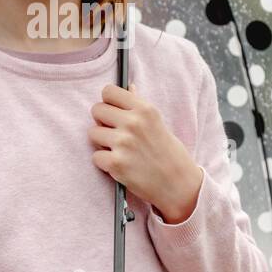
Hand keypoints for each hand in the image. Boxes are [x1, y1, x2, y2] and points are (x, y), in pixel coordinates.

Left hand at [89, 83, 203, 223]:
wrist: (178, 184)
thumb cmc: (168, 152)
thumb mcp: (158, 123)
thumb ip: (139, 105)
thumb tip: (129, 86)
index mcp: (144, 109)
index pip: (108, 91)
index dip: (108, 102)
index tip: (113, 111)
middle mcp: (133, 123)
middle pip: (96, 110)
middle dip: (102, 121)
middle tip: (114, 133)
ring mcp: (123, 143)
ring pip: (92, 133)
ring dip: (102, 143)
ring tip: (119, 151)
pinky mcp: (116, 164)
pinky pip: (95, 157)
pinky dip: (104, 163)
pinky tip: (120, 165)